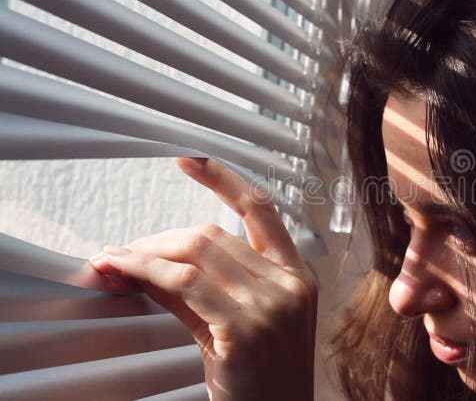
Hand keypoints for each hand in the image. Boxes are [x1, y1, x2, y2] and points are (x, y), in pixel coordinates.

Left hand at [89, 158, 317, 400]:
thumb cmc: (262, 381)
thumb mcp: (239, 327)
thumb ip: (201, 290)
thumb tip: (148, 261)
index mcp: (298, 276)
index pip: (262, 210)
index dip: (224, 179)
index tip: (189, 159)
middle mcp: (290, 284)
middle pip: (212, 233)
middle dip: (159, 238)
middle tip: (124, 252)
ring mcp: (271, 305)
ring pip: (195, 253)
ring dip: (145, 253)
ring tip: (115, 261)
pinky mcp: (246, 328)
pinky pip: (183, 284)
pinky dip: (146, 273)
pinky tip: (124, 274)